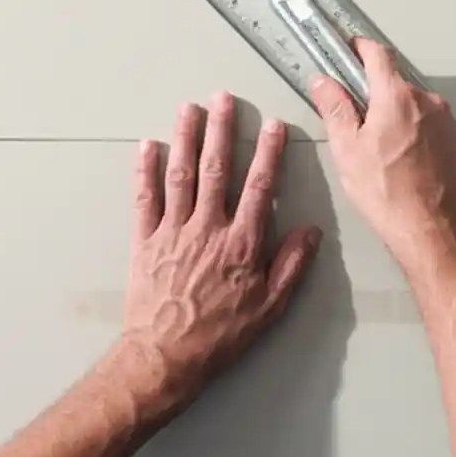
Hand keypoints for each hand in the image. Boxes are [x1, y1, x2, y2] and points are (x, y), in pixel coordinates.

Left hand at [125, 93, 321, 405]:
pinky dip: (145, 170)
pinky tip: (148, 146)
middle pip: (217, 170)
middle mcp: (207, 229)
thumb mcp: (269, 309)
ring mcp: (173, 232)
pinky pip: (145, 198)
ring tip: (190, 108)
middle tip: (225, 98)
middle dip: (222, 131)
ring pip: (181, 175)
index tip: (275, 126)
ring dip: (186, 138)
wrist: (165, 358)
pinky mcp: (145, 242)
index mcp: (241, 244)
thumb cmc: (219, 337)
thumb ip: (291, 267)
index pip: (260, 187)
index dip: (270, 154)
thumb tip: (310, 232)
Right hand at [309, 38, 455, 261]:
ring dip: (393, 114)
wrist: (431, 230)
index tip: (349, 49)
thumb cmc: (388, 195)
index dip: (360, 47)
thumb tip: (323, 82)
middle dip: (372, 91)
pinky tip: (399, 160)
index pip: (378, 54)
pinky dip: (410, 131)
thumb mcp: (348, 150)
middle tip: (353, 117)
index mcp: (397, 96)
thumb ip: (335, 109)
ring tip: (377, 149)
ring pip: (411, 104)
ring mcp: (444, 121)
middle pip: (394, 81)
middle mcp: (427, 101)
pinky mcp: (454, 141)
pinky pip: (426, 123)